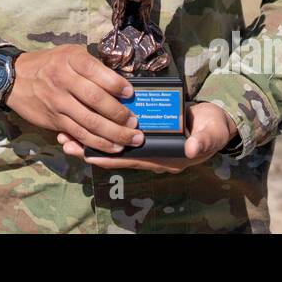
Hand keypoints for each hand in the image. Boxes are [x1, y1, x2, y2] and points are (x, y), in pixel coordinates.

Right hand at [5, 45, 144, 154]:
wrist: (15, 79)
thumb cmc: (49, 64)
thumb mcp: (69, 54)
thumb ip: (92, 66)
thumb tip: (121, 84)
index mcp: (71, 60)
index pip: (97, 72)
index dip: (117, 84)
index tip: (131, 93)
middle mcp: (63, 80)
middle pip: (96, 100)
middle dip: (120, 114)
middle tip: (135, 122)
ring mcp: (58, 102)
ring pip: (90, 122)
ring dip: (115, 134)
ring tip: (132, 139)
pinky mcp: (55, 120)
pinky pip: (79, 134)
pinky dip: (98, 143)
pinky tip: (113, 147)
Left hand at [56, 101, 238, 172]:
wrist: (216, 122)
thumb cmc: (213, 128)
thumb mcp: (210, 134)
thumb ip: (201, 141)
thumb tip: (191, 149)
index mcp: (164, 158)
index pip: (130, 160)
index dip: (108, 157)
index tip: (86, 153)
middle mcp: (152, 156)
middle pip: (115, 155)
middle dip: (90, 149)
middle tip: (65, 142)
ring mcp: (147, 146)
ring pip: (112, 146)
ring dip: (90, 140)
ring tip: (65, 134)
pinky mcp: (144, 134)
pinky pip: (118, 136)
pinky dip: (101, 130)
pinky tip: (84, 121)